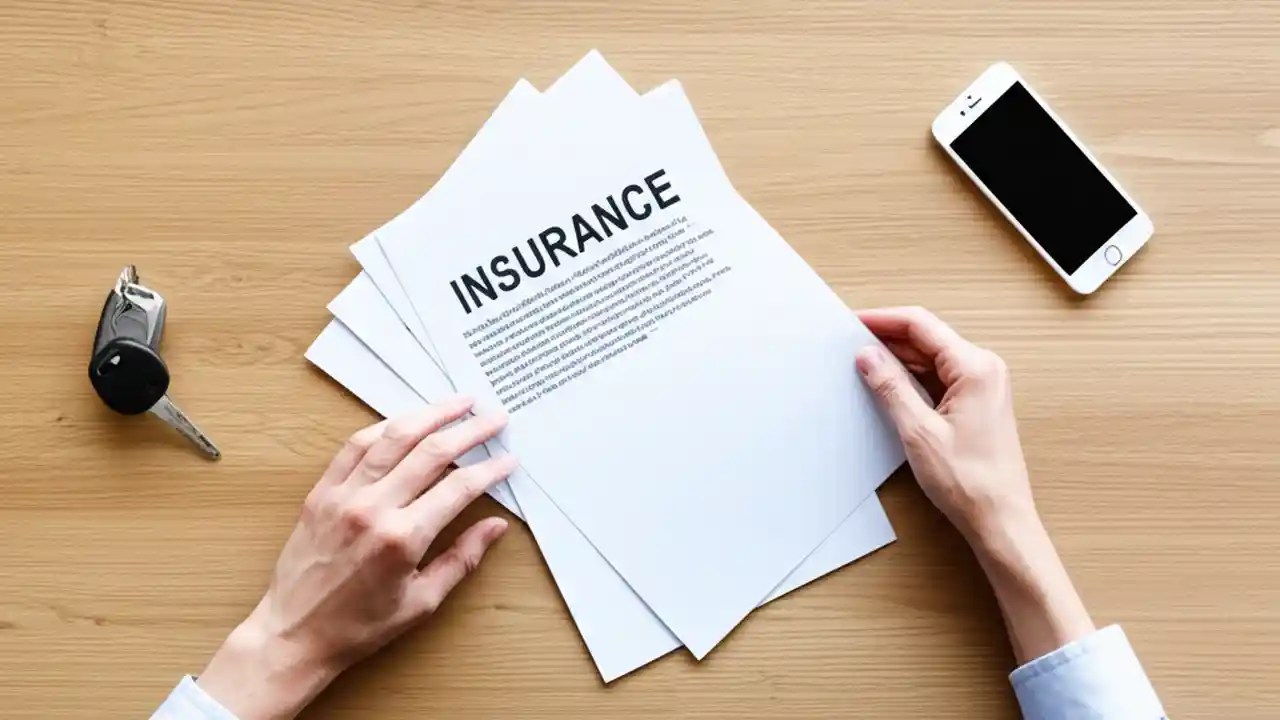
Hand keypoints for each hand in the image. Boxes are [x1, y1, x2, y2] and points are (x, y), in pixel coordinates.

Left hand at [196, 398, 515, 719]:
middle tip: (494, 418)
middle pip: (432, 452)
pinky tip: (406, 420)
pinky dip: (384, 428)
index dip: (489, 469)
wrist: (294, 634)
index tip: (507, 459)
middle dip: (470, 430)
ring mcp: (344, 496)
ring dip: (430, 414)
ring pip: (393, 437)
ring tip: (457, 402)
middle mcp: (373, 509)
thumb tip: (495, 526)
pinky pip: (355, 446)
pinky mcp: (321, 492)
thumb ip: (462, 558)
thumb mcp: (422, 602)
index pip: (459, 488)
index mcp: (403, 539)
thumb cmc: (358, 627)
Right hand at [854, 306, 1030, 541]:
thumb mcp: (919, 431)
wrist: (1001, 519)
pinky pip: (939, 378)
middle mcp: (984, 369)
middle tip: (851, 343)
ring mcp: (983, 385)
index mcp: (975, 368)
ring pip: (932, 358)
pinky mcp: (977, 402)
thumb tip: (868, 356)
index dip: (883, 320)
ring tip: (864, 364)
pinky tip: (889, 385)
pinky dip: (913, 378)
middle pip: (927, 338)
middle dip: (888, 338)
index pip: (921, 325)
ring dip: (899, 359)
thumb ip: (891, 387)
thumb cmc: (970, 482)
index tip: (854, 321)